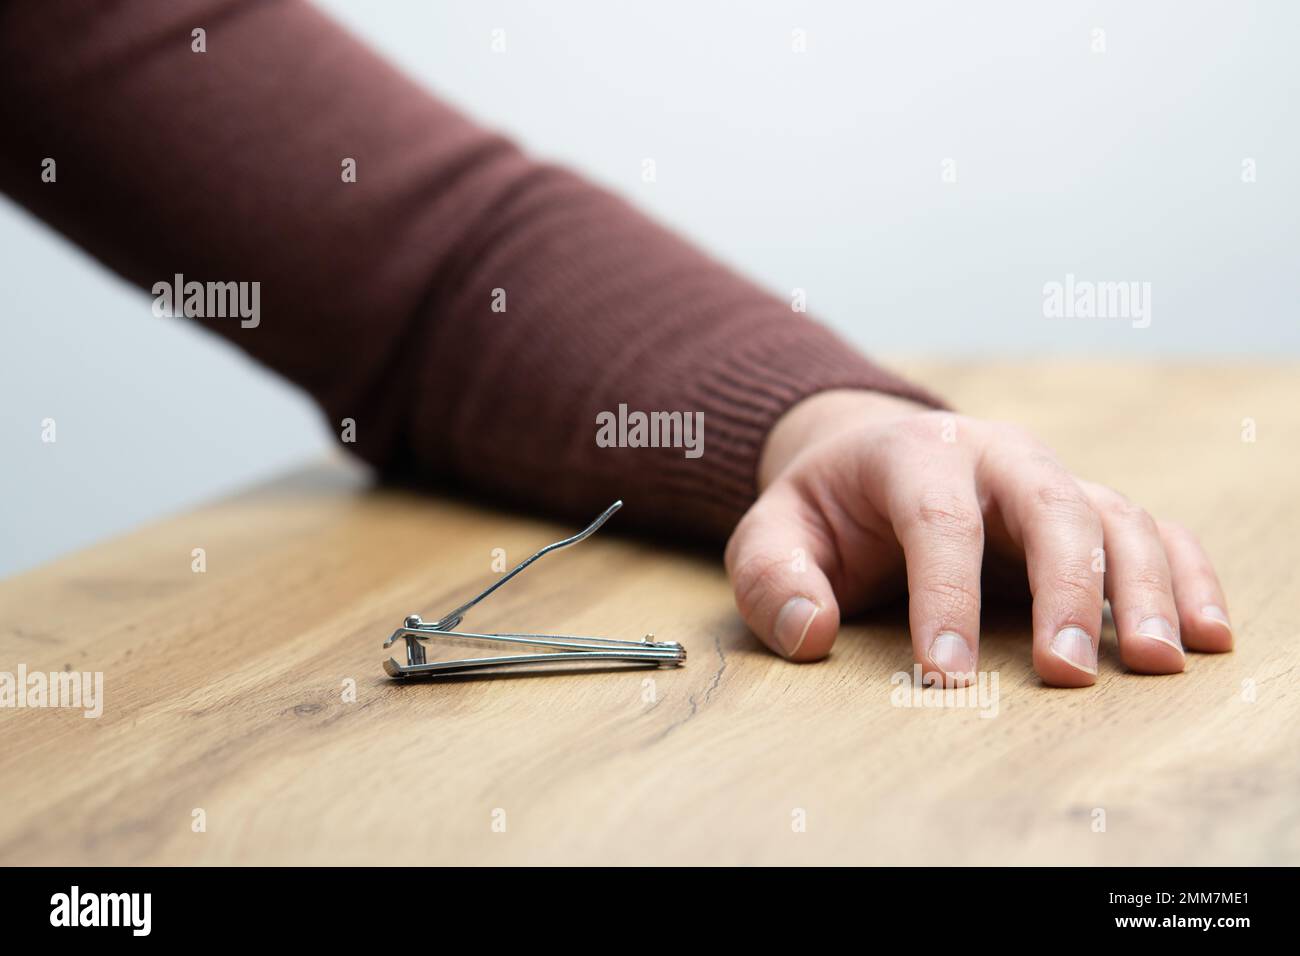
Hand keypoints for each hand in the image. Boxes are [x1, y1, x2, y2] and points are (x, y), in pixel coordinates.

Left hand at [725, 389, 1232, 686]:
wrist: (869, 462)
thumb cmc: (824, 512)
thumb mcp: (770, 536)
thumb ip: (773, 581)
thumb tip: (812, 634)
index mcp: (913, 454)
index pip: (938, 521)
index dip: (945, 598)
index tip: (946, 677)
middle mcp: (994, 457)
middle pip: (1047, 506)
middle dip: (1064, 588)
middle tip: (1066, 673)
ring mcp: (1048, 479)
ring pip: (1113, 515)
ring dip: (1142, 588)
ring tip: (1156, 663)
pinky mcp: (1084, 508)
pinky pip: (1151, 531)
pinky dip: (1185, 576)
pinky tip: (1206, 633)